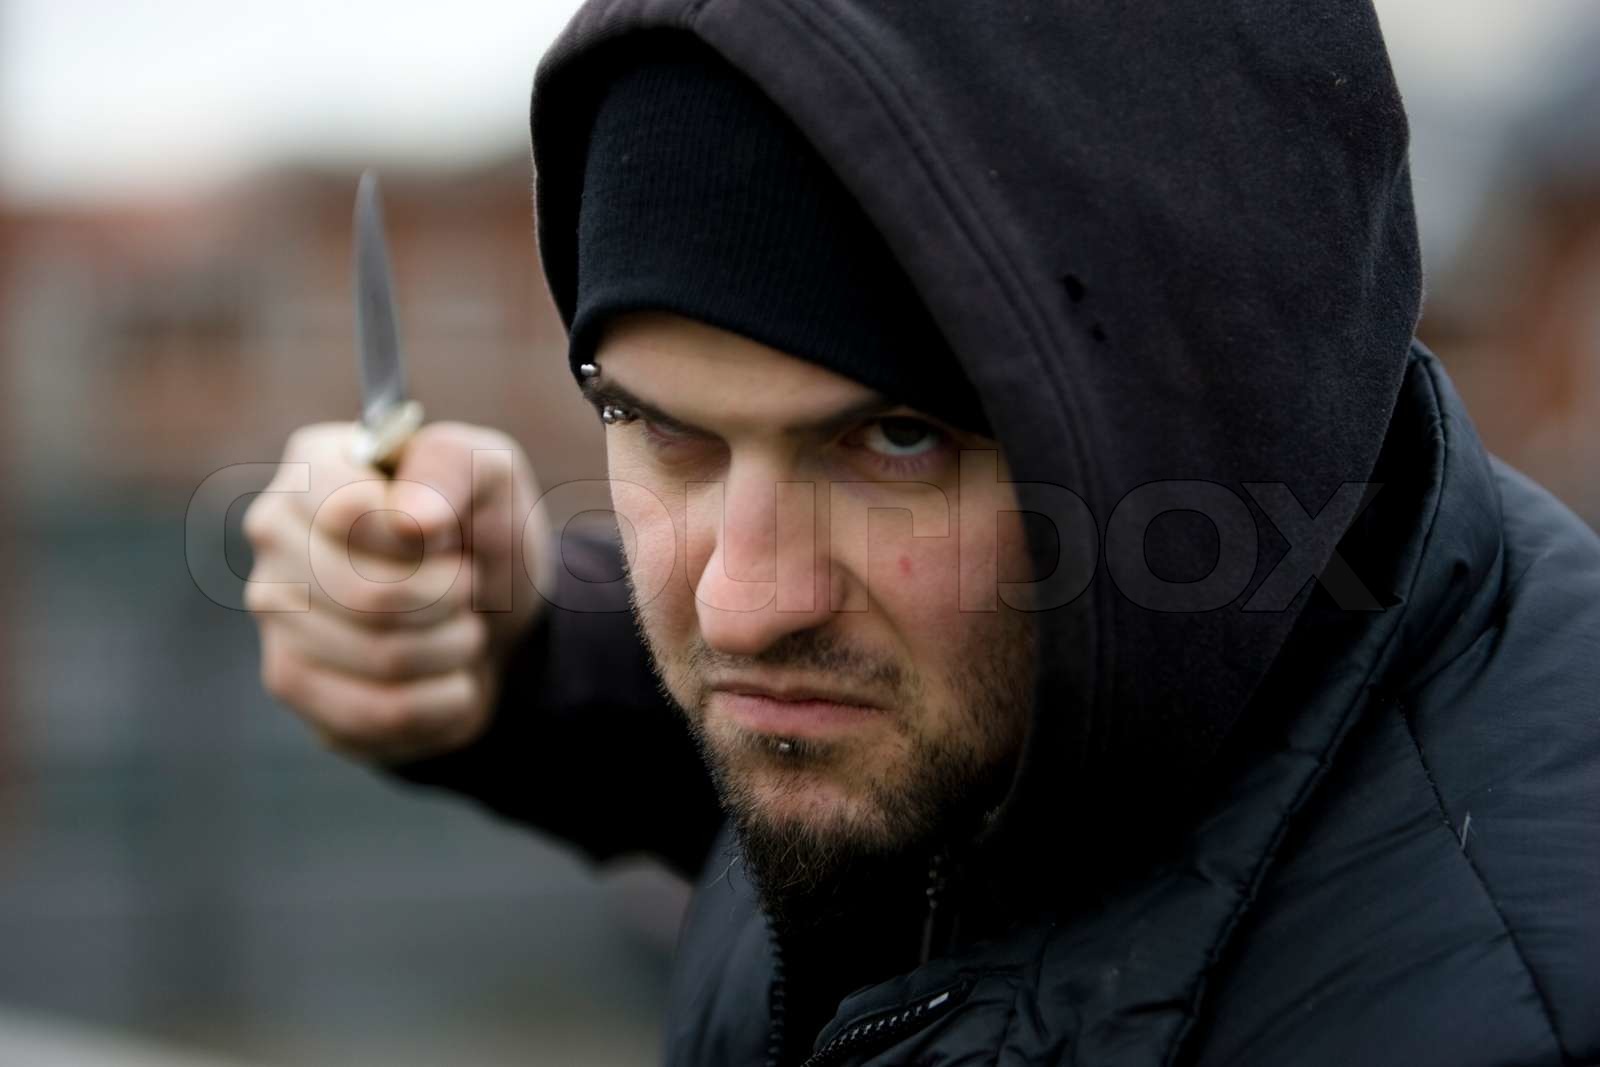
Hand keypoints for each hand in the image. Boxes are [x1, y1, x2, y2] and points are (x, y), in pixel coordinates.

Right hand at [242, 421, 548, 764]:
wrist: (494, 609)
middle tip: (469, 586)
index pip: (349, 514)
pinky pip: (378, 713)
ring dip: (456, 648)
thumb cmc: (480, 528)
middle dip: (451, 598)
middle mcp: (274, 534)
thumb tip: (414, 520)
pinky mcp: (290, 681)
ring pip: (382, 659)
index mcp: (313, 464)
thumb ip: (453, 469)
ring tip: (463, 627)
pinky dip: (445, 700)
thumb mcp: (490, 474)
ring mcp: (272, 613)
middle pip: (369, 596)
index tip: (453, 535)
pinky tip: (450, 676)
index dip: (423, 538)